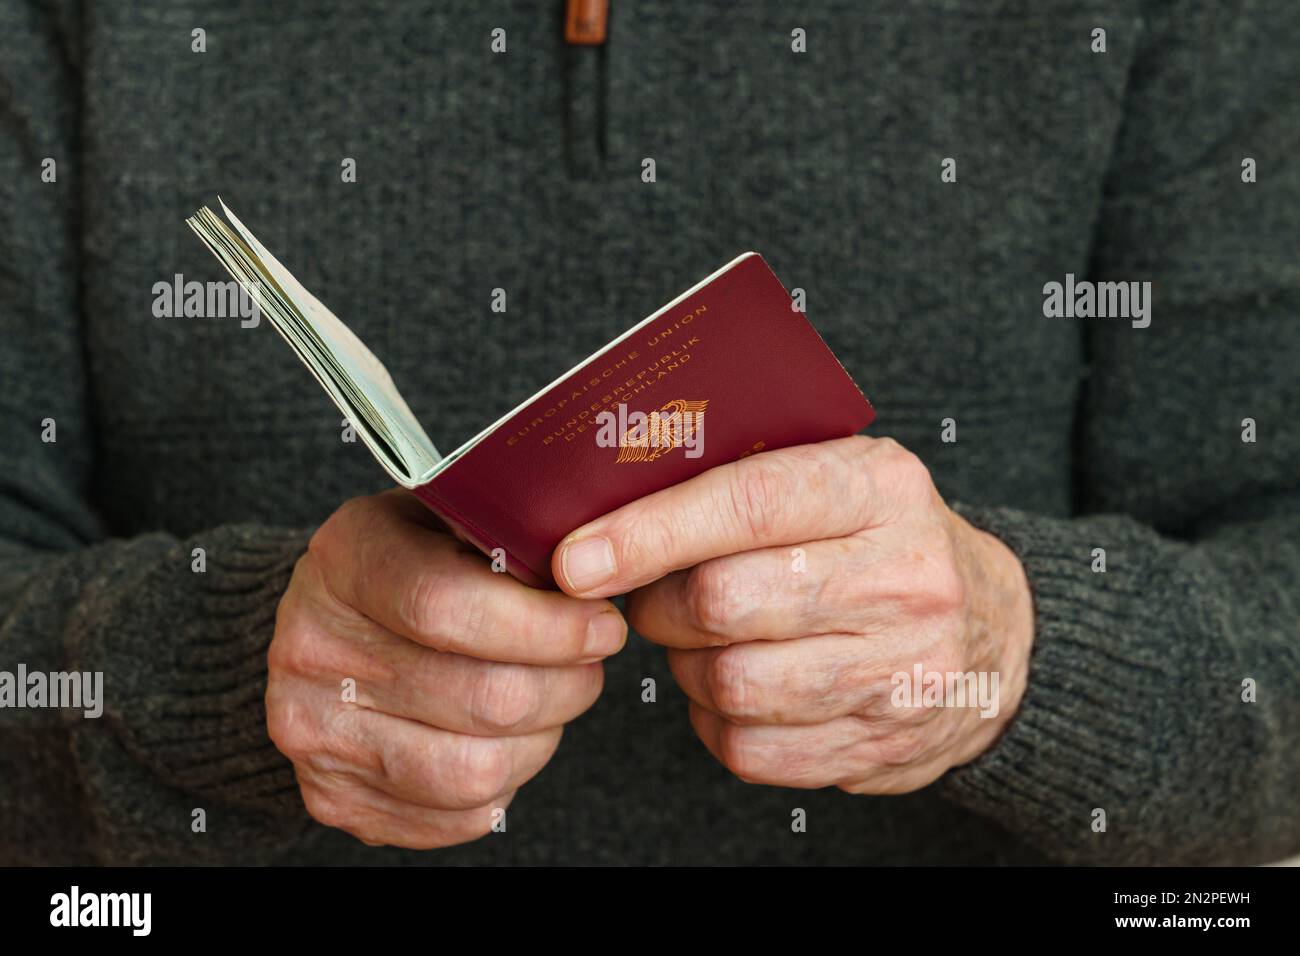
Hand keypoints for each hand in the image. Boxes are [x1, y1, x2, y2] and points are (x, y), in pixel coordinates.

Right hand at [267, 490, 625, 847]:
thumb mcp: (453, 517)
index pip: (447, 606)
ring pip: (476, 772)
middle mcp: (311, 648)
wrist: (328, 627)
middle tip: (589, 664)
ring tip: (551, 700)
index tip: (603, 627)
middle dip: (566, 686)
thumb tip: (594, 581)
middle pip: (481, 699)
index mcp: (346, 557)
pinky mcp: (334, 798)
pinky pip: (458, 818)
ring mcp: (314, 732)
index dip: (546, 627)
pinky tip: (505, 738)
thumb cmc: (417, 563)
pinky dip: (506, 782)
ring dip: (542, 739)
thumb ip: (512, 537)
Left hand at [553, 436, 1033, 793]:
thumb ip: (745, 478)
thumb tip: (611, 506)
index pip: (747, 503)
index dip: (649, 533)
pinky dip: (718, 723)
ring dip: (689, 668)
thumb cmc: (883, 543)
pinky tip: (739, 691)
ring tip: (707, 642)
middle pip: (725, 602)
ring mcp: (902, 670)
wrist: (999, 637)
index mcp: (881, 488)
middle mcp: (903, 577)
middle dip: (660, 605)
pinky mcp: (884, 744)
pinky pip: (752, 749)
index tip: (577, 560)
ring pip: (732, 684)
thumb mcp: (841, 478)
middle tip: (656, 597)